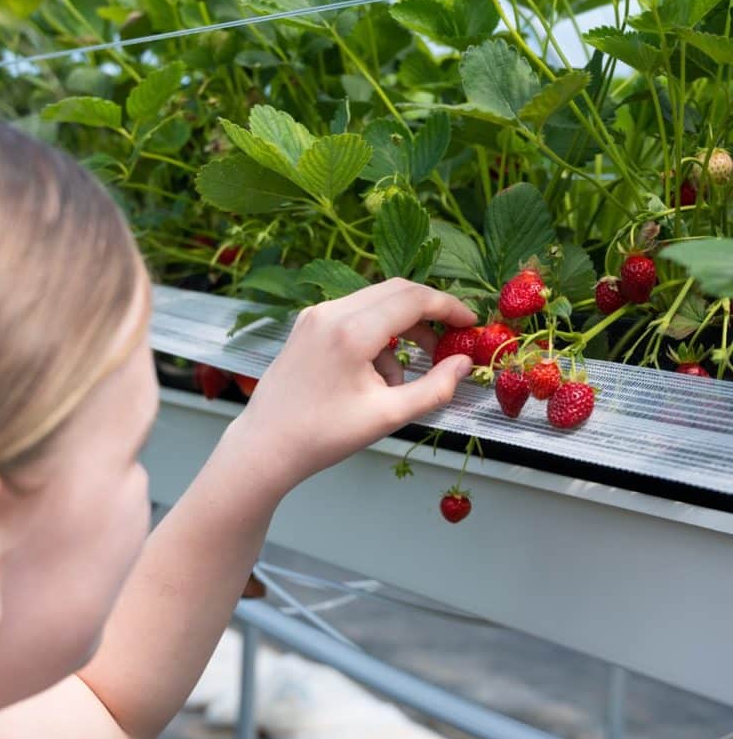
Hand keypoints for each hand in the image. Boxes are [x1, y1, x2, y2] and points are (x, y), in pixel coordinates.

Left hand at [225, 278, 476, 497]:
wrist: (265, 446)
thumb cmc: (323, 435)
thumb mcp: (387, 417)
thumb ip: (434, 388)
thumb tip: (463, 365)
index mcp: (352, 331)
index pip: (414, 299)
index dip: (449, 307)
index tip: (472, 324)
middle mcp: (331, 312)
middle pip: (396, 291)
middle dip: (428, 314)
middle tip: (451, 341)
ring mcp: (315, 316)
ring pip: (375, 303)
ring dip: (402, 330)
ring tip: (407, 378)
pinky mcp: (306, 326)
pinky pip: (354, 317)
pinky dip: (376, 338)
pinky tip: (377, 378)